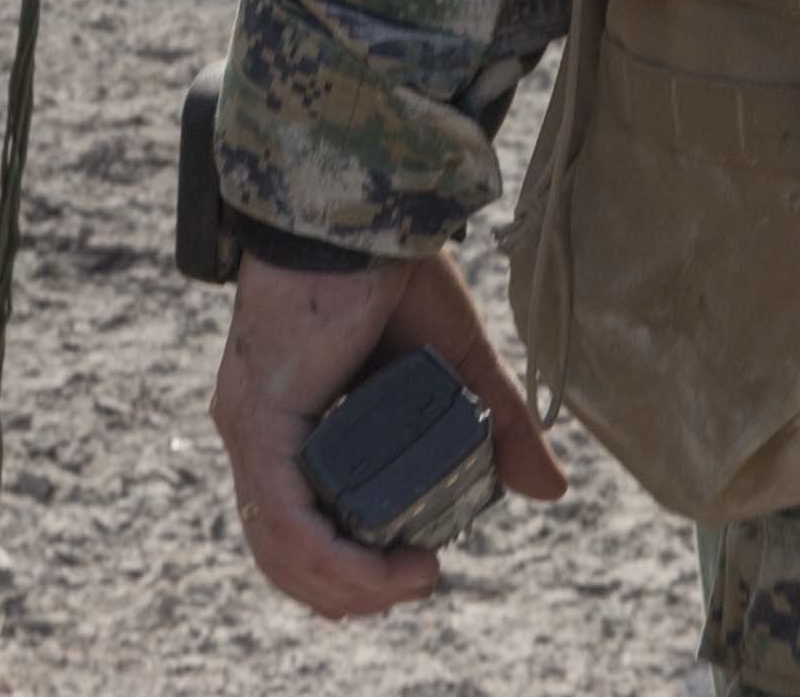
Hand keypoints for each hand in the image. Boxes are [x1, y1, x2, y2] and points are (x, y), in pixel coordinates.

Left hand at [209, 252, 566, 619]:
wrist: (365, 206)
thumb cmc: (392, 269)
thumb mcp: (455, 361)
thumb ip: (497, 423)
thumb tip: (548, 491)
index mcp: (290, 422)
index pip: (298, 529)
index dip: (349, 572)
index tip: (415, 571)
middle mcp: (258, 434)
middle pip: (285, 554)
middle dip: (353, 593)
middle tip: (417, 581)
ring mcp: (251, 429)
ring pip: (280, 551)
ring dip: (350, 589)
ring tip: (412, 580)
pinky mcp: (259, 421)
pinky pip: (283, 520)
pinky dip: (336, 561)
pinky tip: (387, 570)